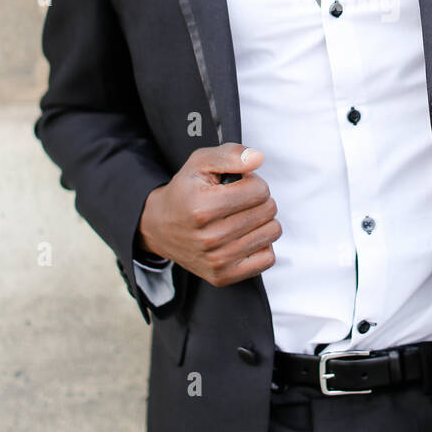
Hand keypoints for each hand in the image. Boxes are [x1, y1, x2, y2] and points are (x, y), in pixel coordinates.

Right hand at [137, 142, 281, 286]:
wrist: (160, 227)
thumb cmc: (185, 192)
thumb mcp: (200, 163)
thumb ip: (230, 154)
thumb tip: (258, 158)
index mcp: (202, 208)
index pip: (260, 190)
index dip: (252, 182)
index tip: (237, 186)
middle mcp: (209, 238)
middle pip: (268, 210)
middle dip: (258, 200)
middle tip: (238, 202)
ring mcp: (217, 261)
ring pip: (271, 232)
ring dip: (262, 221)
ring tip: (241, 217)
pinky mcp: (223, 277)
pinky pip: (267, 259)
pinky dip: (260, 245)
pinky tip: (244, 237)